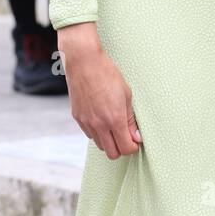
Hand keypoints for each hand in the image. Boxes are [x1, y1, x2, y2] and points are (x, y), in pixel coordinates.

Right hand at [57, 23, 142, 158]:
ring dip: (109, 141)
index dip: (133, 146)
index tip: (135, 139)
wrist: (84, 62)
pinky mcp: (78, 118)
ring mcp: (87, 122)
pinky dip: (97, 132)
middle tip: (126, 135)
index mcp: (114, 118)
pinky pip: (90, 135)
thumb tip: (136, 137)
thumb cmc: (108, 74)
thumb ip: (131, 119)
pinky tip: (101, 119)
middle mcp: (99, 124)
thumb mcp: (126, 94)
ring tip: (113, 126)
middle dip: (121, 148)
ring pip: (100, 146)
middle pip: (112, 153)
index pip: (126, 148)